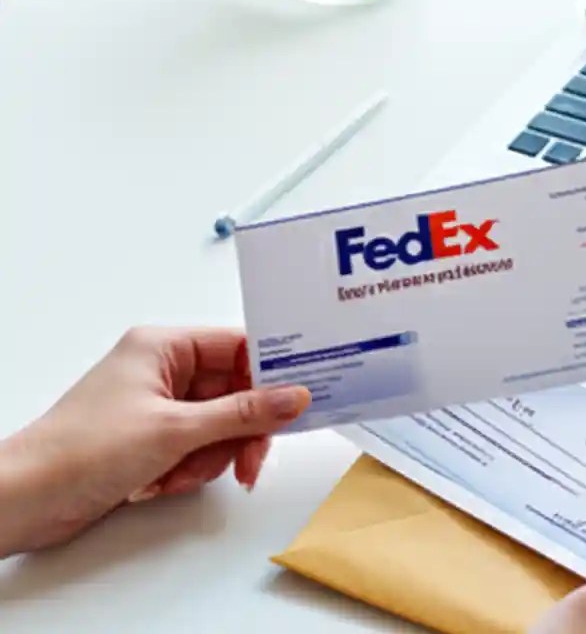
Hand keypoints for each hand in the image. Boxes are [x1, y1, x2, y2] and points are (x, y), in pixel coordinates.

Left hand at [0, 327, 309, 556]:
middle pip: (237, 393)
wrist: (28, 497)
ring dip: (210, 458)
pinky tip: (159, 482)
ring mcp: (159, 405)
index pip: (240, 347)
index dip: (272, 374)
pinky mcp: (153, 438)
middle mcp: (163, 370)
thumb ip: (244, 413)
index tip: (298, 398)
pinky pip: (199, 448)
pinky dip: (189, 469)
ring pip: (222, 426)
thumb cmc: (82, 449)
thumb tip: (294, 397)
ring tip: (175, 474)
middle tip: (248, 462)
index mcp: (164, 346)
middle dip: (240, 432)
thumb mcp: (177, 430)